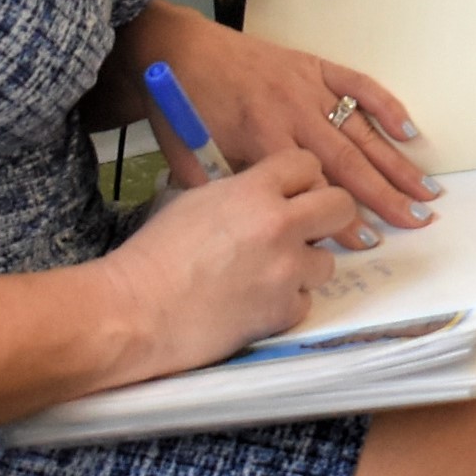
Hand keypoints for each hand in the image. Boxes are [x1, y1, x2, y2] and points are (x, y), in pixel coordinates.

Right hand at [93, 146, 373, 378]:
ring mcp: (286, 270)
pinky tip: (254, 303)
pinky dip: (285, 303)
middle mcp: (279, 225)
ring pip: (327, 261)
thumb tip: (265, 194)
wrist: (135, 311)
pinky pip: (305, 301)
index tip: (293, 193)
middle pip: (340, 206)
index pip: (308, 164)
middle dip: (326, 216)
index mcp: (253, 190)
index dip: (302, 180)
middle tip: (303, 230)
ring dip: (304, 266)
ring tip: (268, 274)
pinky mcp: (284, 311)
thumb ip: (240, 193)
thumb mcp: (194, 200)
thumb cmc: (153, 254)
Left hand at [140, 8, 436, 223]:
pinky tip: (410, 131)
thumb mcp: (192, 160)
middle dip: (385, 195)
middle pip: (349, 162)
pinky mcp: (314, 66)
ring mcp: (308, 87)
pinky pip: (358, 85)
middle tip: (416, 221)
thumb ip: (227, 195)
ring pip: (361, 130)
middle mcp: (293, 111)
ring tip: (426, 191)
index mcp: (263, 136)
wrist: (178, 50)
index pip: (313, 186)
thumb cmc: (183, 108)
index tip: (366, 244)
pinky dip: (385, 105)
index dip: (340, 217)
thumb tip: (258, 231)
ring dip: (395, 162)